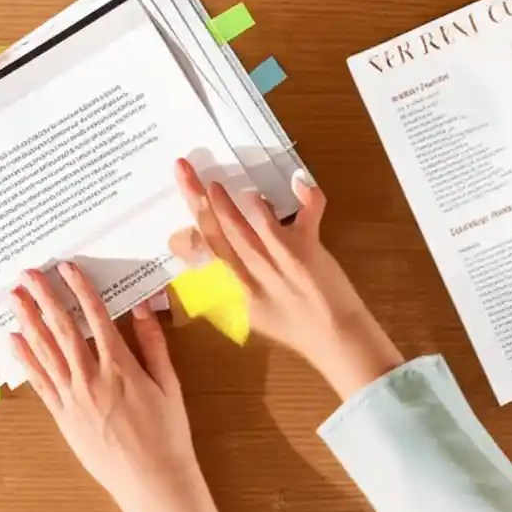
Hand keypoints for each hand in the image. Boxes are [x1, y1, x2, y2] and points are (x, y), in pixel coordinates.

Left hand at [9, 262, 272, 511]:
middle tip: (27, 274)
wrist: (152, 481)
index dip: (80, 289)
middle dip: (44, 297)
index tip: (67, 268)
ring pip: (46, 352)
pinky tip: (15, 340)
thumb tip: (142, 309)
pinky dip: (26, 359)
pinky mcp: (63, 417)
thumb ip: (154, 345)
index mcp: (120, 367)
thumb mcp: (169, 386)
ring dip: (29, 321)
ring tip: (15, 298)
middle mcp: (91, 379)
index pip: (96, 318)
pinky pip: (40, 383)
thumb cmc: (167, 434)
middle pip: (63, 329)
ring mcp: (73, 398)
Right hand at [170, 159, 403, 399]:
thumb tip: (205, 260)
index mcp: (240, 291)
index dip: (187, 241)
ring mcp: (284, 259)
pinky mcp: (309, 249)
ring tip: (214, 184)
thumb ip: (229, 287)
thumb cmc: (294, 327)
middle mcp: (257, 273)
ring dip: (232, 204)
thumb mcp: (251, 314)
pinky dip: (305, 197)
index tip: (174, 227)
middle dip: (198, 201)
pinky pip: (308, 216)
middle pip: (221, 233)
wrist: (337, 338)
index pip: (208, 258)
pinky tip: (295, 181)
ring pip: (254, 225)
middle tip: (183, 173)